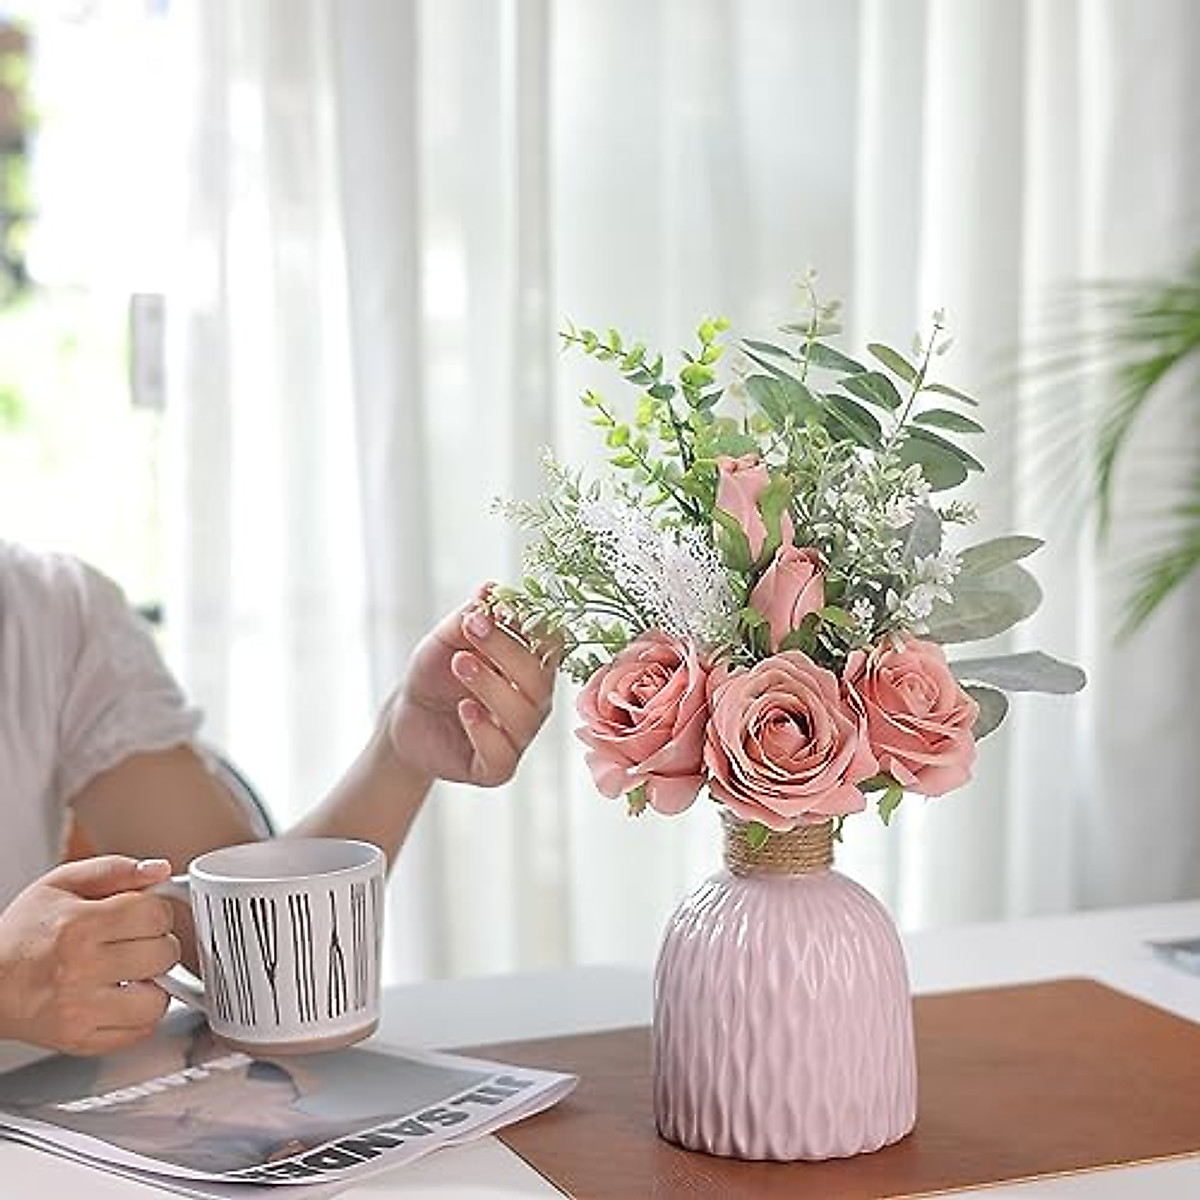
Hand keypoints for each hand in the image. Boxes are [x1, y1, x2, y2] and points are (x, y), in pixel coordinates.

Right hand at [0, 856, 180, 1053]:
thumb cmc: (22, 933)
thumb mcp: (61, 883)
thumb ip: (115, 870)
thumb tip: (159, 870)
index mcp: (80, 925)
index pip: (156, 916)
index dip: (158, 912)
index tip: (145, 915)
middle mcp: (80, 969)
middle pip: (163, 956)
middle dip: (158, 945)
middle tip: (138, 944)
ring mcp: (80, 1010)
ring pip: (157, 1001)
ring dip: (154, 986)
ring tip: (135, 974)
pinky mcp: (79, 1039)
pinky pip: (139, 1033)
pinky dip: (138, 1016)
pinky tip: (122, 999)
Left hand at [385, 586, 558, 786]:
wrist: (404, 714)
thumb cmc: (435, 674)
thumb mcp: (446, 640)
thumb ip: (470, 616)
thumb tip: (490, 588)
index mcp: (531, 667)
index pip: (552, 646)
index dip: (533, 626)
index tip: (498, 607)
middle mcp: (533, 702)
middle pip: (540, 679)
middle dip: (507, 650)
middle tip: (473, 628)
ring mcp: (517, 737)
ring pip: (524, 716)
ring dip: (492, 685)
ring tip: (460, 664)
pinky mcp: (496, 768)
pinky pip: (502, 754)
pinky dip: (485, 730)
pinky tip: (465, 710)